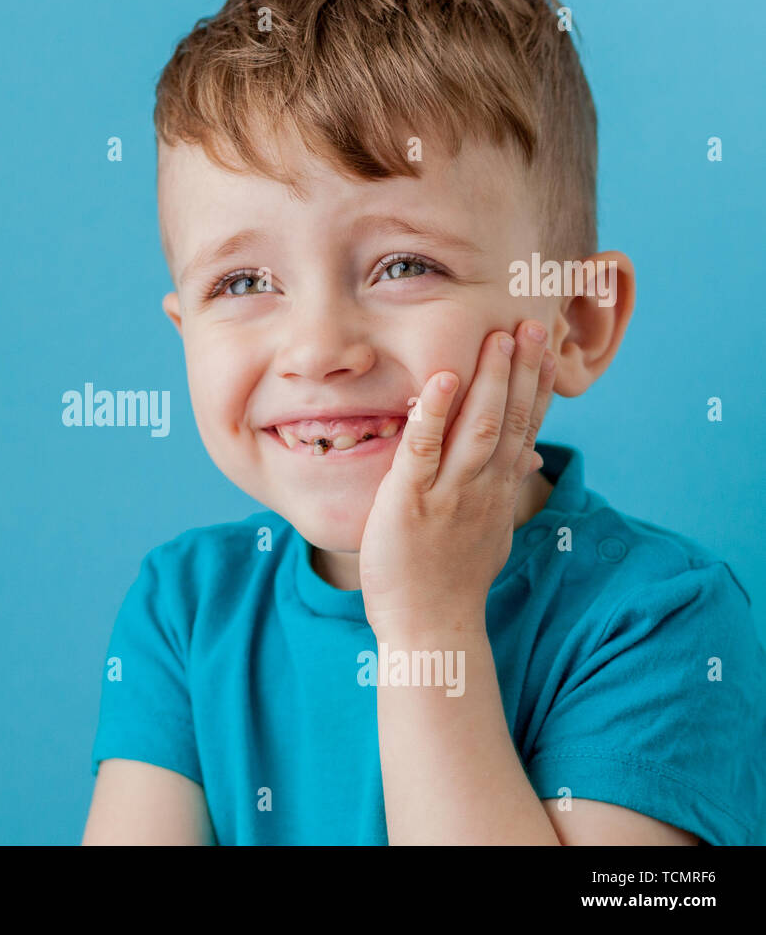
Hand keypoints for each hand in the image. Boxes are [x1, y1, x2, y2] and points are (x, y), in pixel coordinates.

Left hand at [358, 320, 555, 634]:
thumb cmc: (450, 580)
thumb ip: (503, 490)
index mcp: (497, 490)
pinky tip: (438, 380)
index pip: (525, 426)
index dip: (535, 384)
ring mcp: (448, 495)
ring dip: (490, 381)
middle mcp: (480, 487)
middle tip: (530, 323)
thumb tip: (526, 461)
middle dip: (522, 369)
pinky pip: (423, 451)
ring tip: (499, 338)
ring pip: (478, 428)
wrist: (429, 628)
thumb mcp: (488, 531)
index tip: (543, 344)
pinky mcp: (408, 503)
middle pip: (511, 418)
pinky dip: (431, 414)